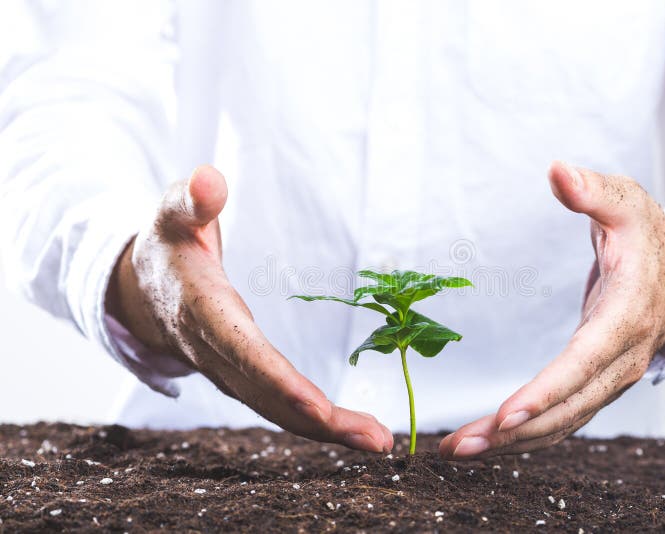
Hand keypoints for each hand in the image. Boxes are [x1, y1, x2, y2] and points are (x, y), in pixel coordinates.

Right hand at [106, 165, 392, 452]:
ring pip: (276, 410)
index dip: (278, 381)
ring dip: (327, 430)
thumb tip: (209, 179)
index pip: (243, 352)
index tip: (318, 407)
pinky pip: (278, 406)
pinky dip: (314, 422)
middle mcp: (216, 353)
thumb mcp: (170, 214)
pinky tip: (350, 430)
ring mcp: (228, 372)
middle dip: (320, 422)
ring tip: (377, 442)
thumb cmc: (167, 246)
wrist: (140, 290)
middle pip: (268, 395)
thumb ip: (190, 199)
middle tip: (377, 441)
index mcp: (203, 312)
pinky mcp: (241, 377)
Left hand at [440, 161, 664, 458]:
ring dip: (511, 442)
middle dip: (513, 432)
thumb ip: (591, 191)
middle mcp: (620, 358)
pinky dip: (524, 433)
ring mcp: (610, 377)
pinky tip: (487, 438)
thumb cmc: (647, 235)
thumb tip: (557, 170)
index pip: (584, 362)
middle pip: (567, 407)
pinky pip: (561, 417)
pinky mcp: (596, 383)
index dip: (547, 391)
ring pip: (562, 422)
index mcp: (626, 315)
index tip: (506, 416)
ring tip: (457, 450)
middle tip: (459, 447)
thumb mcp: (625, 203)